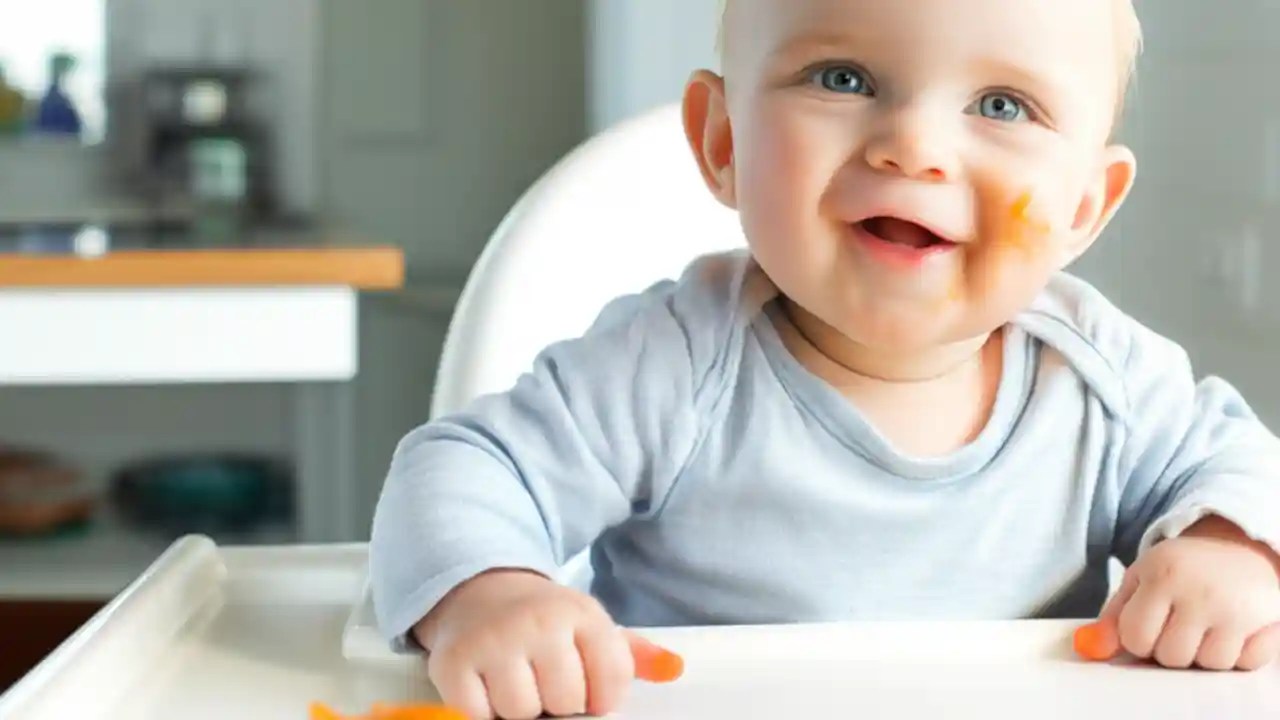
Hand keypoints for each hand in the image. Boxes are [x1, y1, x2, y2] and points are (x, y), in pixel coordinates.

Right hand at [414, 570, 679, 718]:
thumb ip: (633, 655)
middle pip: (566, 702)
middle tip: (544, 679)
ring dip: (520, 707)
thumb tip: (675, 668)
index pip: (611, 685)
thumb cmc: (545, 624)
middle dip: (557, 702)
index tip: (586, 685)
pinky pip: (479, 716)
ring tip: (516, 680)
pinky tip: (486, 685)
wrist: (480, 592)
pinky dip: (482, 710)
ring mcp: (494, 640)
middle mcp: (538, 621)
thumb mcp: (590, 628)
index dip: (600, 698)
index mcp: (581, 613)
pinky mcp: (453, 661)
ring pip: (522, 712)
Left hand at [1075, 517, 1279, 669]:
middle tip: (1181, 620)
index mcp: (1163, 575)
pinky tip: (1234, 628)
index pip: (1135, 638)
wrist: (1241, 544)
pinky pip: (1245, 664)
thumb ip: (1114, 616)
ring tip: (1208, 623)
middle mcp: (1201, 592)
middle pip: (1171, 657)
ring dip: (1205, 652)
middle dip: (1171, 646)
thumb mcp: (1142, 578)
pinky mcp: (1270, 623)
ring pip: (1208, 665)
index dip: (1139, 637)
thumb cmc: (1184, 566)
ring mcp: (1238, 610)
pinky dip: (1238, 653)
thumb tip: (1090, 647)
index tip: (1150, 621)